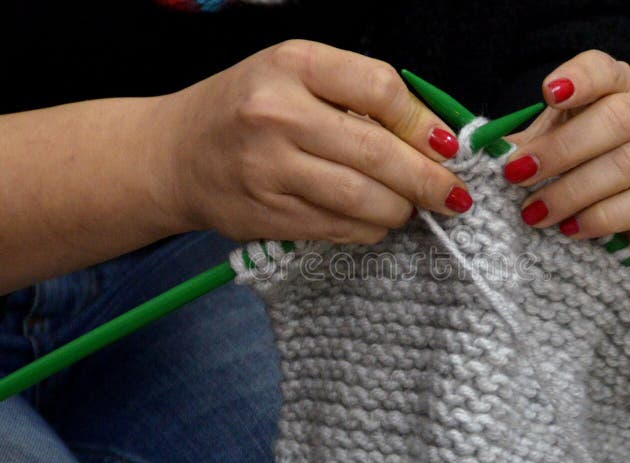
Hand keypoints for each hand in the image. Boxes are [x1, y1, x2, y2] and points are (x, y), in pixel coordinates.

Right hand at [156, 40, 471, 244]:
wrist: (174, 154)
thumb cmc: (247, 108)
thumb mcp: (296, 76)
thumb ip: (358, 95)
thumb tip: (433, 138)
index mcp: (293, 64)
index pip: (381, 89)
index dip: (424, 123)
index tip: (447, 146)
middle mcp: (277, 114)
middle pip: (377, 153)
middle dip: (428, 181)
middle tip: (454, 195)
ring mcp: (268, 170)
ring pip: (363, 200)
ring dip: (401, 209)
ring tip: (409, 206)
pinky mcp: (265, 215)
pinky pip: (339, 229)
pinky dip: (369, 229)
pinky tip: (373, 220)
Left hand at [504, 50, 629, 260]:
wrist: (622, 232)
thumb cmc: (577, 180)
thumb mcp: (544, 156)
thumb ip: (521, 149)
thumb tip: (481, 154)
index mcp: (616, 91)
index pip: (604, 70)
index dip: (579, 78)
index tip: (547, 94)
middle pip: (616, 118)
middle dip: (560, 149)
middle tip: (518, 175)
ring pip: (626, 164)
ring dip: (571, 192)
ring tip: (534, 214)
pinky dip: (600, 218)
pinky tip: (571, 230)